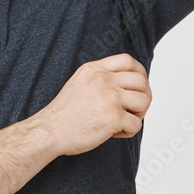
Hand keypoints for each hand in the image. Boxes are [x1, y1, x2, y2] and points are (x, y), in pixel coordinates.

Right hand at [33, 53, 151, 155]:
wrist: (49, 131)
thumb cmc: (63, 114)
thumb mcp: (79, 82)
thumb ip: (100, 78)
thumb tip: (125, 84)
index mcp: (94, 69)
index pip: (128, 60)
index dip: (139, 73)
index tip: (136, 86)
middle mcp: (103, 79)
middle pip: (142, 80)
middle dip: (142, 96)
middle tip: (131, 109)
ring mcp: (110, 97)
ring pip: (145, 100)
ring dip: (139, 114)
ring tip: (123, 121)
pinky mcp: (113, 117)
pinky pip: (137, 124)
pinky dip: (129, 132)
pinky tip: (114, 133)